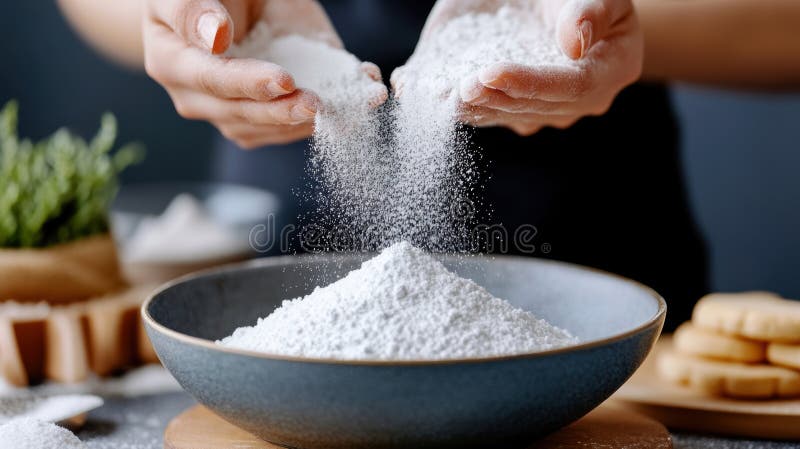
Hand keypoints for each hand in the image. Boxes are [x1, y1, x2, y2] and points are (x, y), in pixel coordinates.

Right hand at [144, 0, 383, 148]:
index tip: (284, 79)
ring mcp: (231, 114)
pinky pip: (288, 131)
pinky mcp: (261, 122)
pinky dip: (321, 122)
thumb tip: (215, 38)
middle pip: (241, 115)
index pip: (213, 80)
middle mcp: (200, 99)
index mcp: (174, 64)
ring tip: (341, 110)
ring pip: (268, 131)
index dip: (249, 83)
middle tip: (316, 103)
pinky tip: (350, 110)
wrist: (220, 6)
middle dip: (281, 111)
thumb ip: (193, 10)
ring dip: (305, 124)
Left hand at [393, 0, 642, 135]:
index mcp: (609, 72)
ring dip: (475, 108)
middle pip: (535, 107)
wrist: (573, 7)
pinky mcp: (522, 108)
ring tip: (445, 99)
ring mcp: (550, 110)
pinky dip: (462, 107)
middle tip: (462, 87)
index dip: (530, 82)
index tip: (492, 73)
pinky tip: (435, 102)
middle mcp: (580, 101)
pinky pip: (492, 112)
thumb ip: (588, 13)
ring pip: (509, 115)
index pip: (570, 86)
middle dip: (495, 98)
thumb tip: (574, 43)